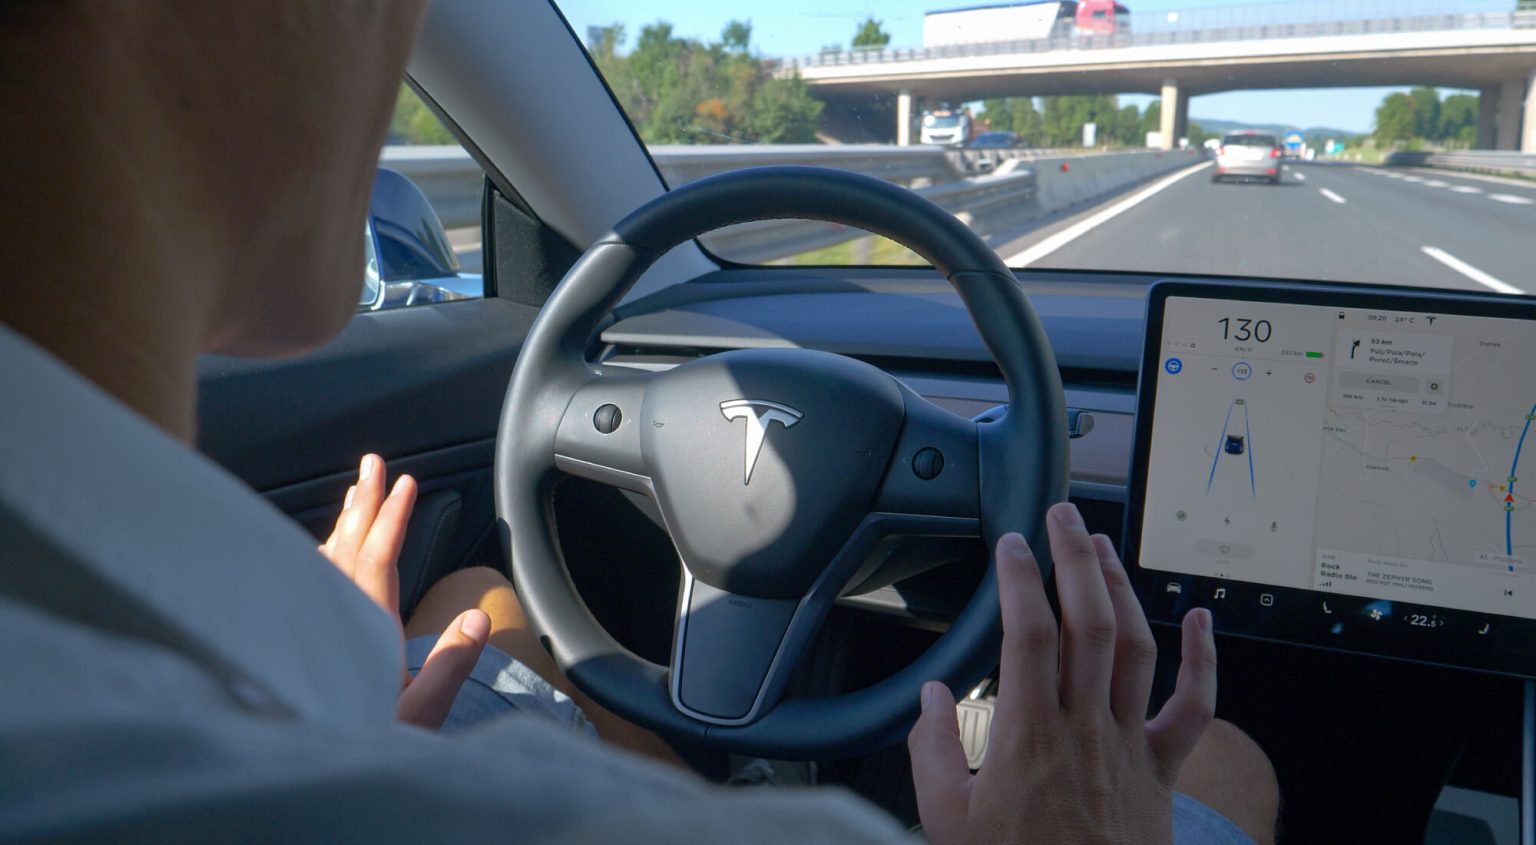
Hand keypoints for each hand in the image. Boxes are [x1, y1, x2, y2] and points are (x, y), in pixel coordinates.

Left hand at [320, 454, 489, 727]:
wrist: (316, 772)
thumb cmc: (372, 745)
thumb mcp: (423, 713)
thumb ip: (452, 664)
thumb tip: (477, 616)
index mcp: (367, 632)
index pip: (378, 560)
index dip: (392, 518)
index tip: (405, 483)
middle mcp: (339, 621)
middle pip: (348, 549)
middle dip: (364, 502)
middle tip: (372, 462)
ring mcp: (321, 629)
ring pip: (328, 562)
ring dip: (346, 523)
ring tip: (357, 492)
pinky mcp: (313, 640)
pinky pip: (316, 581)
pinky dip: (328, 554)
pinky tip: (329, 548)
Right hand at [909, 502, 1215, 844]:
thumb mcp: (946, 818)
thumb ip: (932, 751)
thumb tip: (934, 696)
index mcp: (1027, 736)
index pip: (1027, 634)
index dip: (1019, 579)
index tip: (1011, 543)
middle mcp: (1084, 729)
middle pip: (1087, 622)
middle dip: (1074, 558)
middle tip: (1062, 515)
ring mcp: (1128, 746)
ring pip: (1135, 648)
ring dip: (1121, 588)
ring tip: (1102, 545)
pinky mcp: (1161, 771)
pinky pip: (1193, 710)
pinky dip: (1204, 661)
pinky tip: (1201, 618)